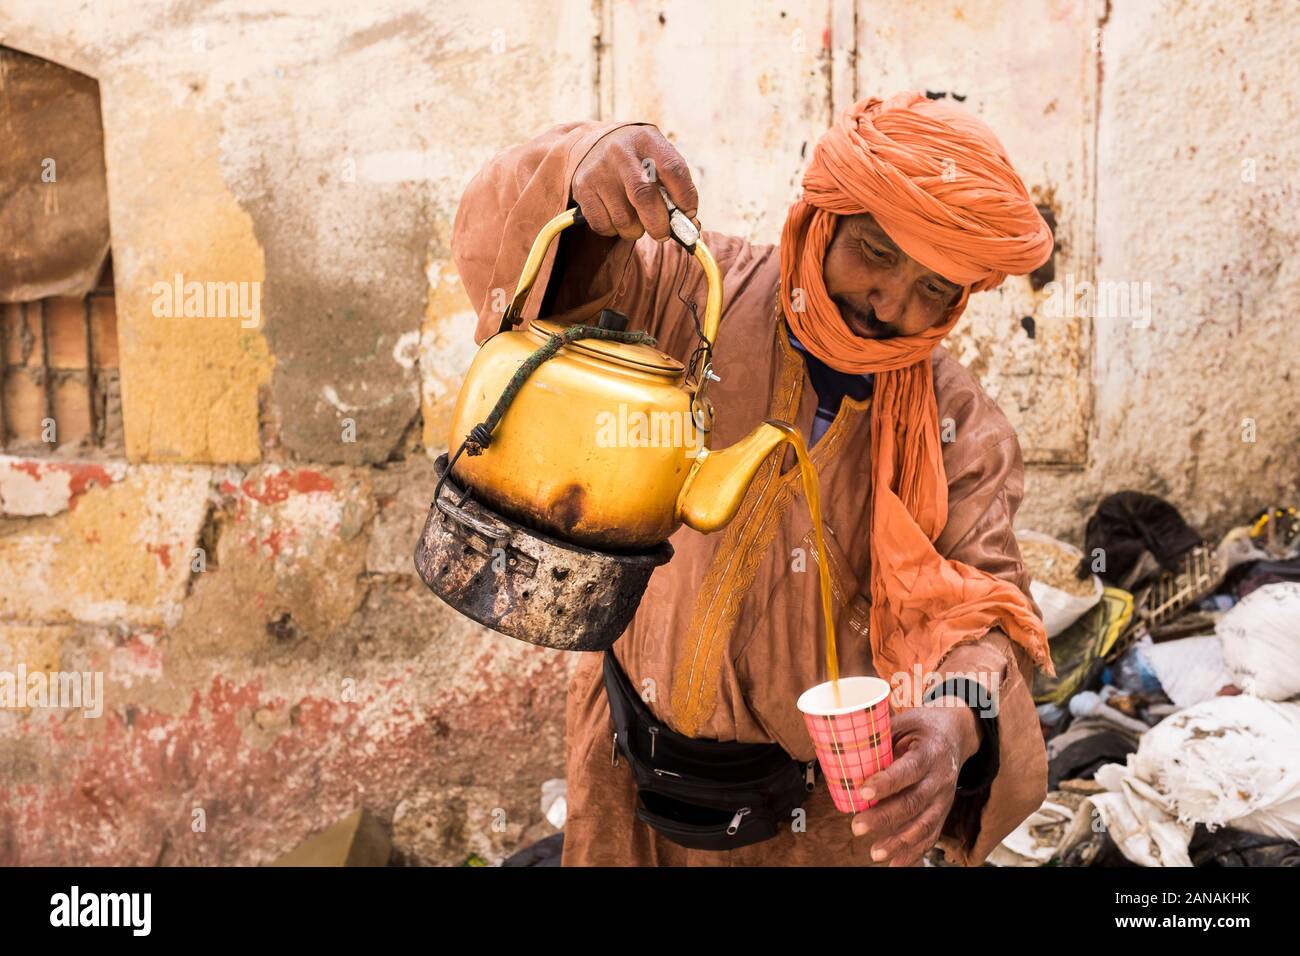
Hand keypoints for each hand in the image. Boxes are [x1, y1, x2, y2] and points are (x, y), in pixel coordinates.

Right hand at [571, 126, 699, 241]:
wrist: (590, 143)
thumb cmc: (635, 158)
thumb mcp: (656, 156)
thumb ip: (675, 186)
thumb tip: (690, 226)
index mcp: (647, 140)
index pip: (673, 169)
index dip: (685, 197)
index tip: (689, 214)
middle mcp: (621, 152)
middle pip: (645, 197)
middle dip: (659, 224)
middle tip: (663, 233)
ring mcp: (599, 170)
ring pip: (624, 219)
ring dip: (636, 230)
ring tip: (636, 218)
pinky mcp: (583, 188)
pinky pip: (604, 225)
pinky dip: (615, 230)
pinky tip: (616, 215)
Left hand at [849, 703, 980, 866]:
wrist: (956, 736)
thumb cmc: (923, 728)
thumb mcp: (905, 721)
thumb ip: (879, 735)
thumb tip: (842, 743)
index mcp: (929, 752)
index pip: (908, 770)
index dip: (886, 781)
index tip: (863, 790)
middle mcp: (940, 778)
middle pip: (913, 802)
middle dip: (884, 817)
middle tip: (856, 826)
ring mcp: (943, 799)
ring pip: (923, 825)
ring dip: (898, 842)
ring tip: (874, 852)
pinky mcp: (942, 813)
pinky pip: (930, 836)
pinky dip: (913, 853)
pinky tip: (894, 864)